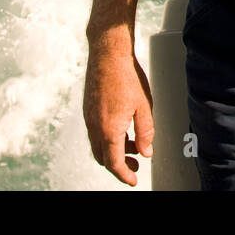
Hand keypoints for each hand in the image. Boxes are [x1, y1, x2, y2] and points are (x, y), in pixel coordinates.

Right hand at [84, 32, 153, 185]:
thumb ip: (145, 132)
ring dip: (114, 151)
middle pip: (103, 157)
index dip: (124, 174)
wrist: (108, 54)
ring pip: (98, 145)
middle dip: (119, 165)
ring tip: (132, 146)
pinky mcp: (88, 109)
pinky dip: (108, 138)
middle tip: (135, 165)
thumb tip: (146, 151)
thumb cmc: (126, 76)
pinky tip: (122, 129)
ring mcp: (89, 117)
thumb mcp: (144, 107)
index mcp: (109, 129)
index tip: (133, 180)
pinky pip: (95, 132)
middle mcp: (95, 126)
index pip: (114, 163)